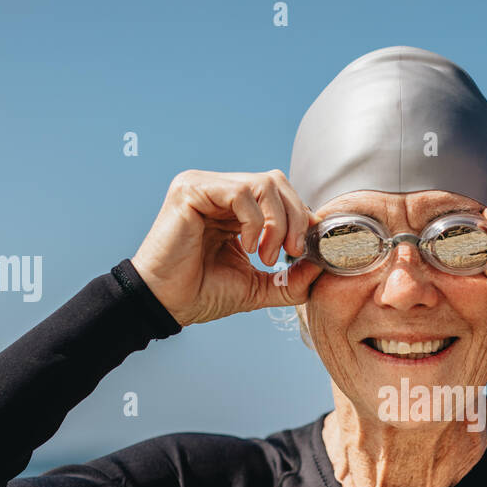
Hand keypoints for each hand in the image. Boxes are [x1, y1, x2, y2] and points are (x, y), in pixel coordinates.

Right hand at [131, 169, 323, 325]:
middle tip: (291, 253)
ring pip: (264, 184)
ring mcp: (204, 186)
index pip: (279, 194)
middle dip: (295, 218)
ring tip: (265, 256)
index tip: (306, 249)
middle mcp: (219, 191)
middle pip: (277, 182)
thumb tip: (320, 266)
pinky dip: (255, 221)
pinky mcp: (191, 189)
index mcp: (234, 209)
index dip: (300, 216)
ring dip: (277, 223)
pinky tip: (246, 247)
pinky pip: (241, 192)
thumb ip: (290, 278)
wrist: (166, 304)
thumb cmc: (201, 293)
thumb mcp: (257, 287)